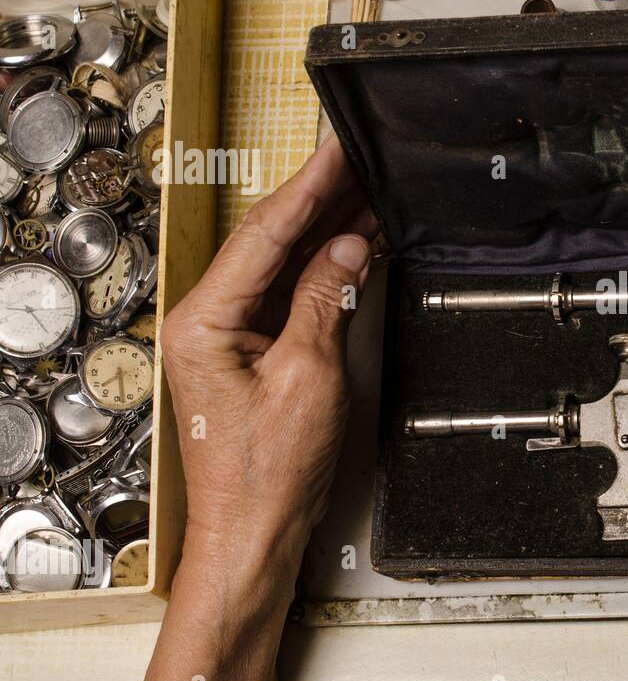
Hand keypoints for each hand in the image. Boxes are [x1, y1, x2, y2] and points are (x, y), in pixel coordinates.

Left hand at [144, 137, 375, 680]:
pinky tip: (356, 248)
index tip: (338, 149)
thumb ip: (325, 301)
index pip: (264, 234)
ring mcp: (230, 336)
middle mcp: (209, 321)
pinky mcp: (253, 353)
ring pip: (284, 265)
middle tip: (361, 158)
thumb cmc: (266, 473)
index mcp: (205, 319)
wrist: (255, 531)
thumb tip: (347, 248)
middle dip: (321, 199)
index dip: (309, 186)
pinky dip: (326, 271)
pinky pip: (292, 295)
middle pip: (270, 241)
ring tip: (370, 192)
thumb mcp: (308, 376)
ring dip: (328, 231)